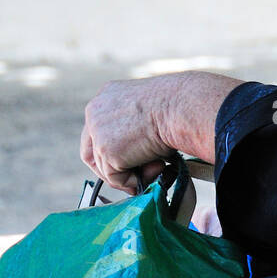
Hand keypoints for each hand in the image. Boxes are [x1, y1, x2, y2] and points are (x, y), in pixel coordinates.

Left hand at [81, 71, 244, 192]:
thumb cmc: (178, 105)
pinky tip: (155, 168)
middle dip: (115, 169)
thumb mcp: (150, 110)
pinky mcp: (106, 151)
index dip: (114, 151)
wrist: (182, 106)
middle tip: (140, 175)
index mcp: (107, 96)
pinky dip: (134, 181)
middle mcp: (95, 112)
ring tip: (159, 166)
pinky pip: (116, 178)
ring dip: (132, 174)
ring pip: (106, 168)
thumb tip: (139, 153)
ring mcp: (98, 132)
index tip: (131, 162)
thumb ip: (135, 127)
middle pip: (92, 152)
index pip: (97, 131)